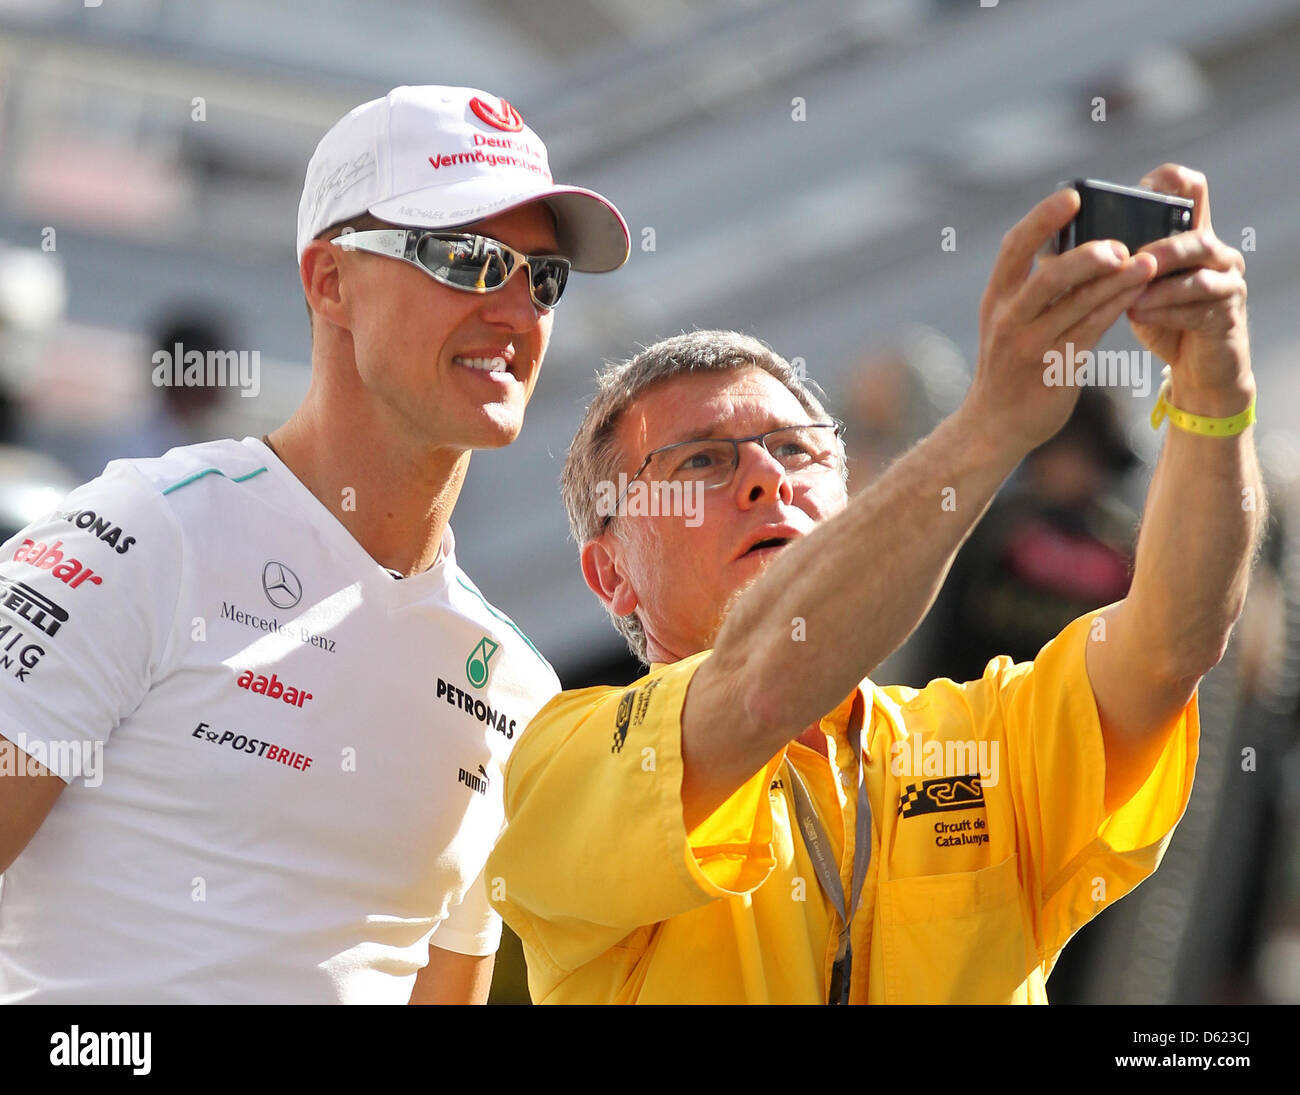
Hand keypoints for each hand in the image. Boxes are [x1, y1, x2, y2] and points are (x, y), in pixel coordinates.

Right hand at [964, 187, 1156, 455]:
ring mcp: (1029, 346)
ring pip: (1077, 305)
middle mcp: (1008, 319)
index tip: (1072, 196)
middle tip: (1120, 244)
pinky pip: (1091, 331)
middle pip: (1048, 277)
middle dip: (1087, 256)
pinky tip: (1137, 293)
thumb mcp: (1007, 321)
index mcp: (996, 298)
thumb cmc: (1008, 365)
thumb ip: (1031, 287)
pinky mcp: (1054, 369)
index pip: (1014, 248)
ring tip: (1147, 263)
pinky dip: (1116, 309)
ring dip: (1115, 282)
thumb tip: (1077, 245)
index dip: (1043, 219)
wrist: (994, 424)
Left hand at [1127, 164, 1251, 403]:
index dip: (1171, 181)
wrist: (1196, 365)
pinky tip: (1138, 314)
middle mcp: (1214, 253)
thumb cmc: (1158, 316)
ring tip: (1129, 297)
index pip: (1192, 189)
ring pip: (1200, 276)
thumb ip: (1108, 262)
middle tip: (1128, 258)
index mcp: (1189, 235)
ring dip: (1160, 286)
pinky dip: (1166, 312)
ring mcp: (1227, 282)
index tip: (1142, 188)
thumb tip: (1050, 248)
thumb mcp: (1130, 285)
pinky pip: (1200, 310)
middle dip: (1160, 248)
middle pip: (1198, 236)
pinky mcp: (1228, 316)